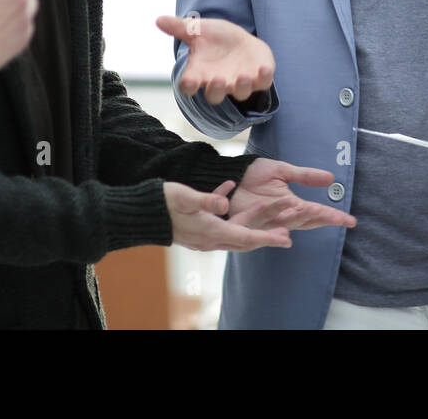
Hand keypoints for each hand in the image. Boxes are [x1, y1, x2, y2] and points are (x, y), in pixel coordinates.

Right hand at [156, 14, 274, 104]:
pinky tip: (264, 68)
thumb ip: (179, 27)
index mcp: (200, 73)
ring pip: (240, 92)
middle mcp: (219, 82)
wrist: (239, 41)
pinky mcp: (259, 77)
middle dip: (216, 89)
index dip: (189, 86)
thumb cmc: (214, 39)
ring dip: (242, 86)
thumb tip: (158, 19)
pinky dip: (264, 77)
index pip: (189, 86)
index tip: (189, 82)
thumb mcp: (198, 30)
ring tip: (243, 75)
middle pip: (215, 95)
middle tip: (217, 79)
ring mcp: (240, 82)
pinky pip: (263, 82)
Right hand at [163, 180, 292, 251]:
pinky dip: (228, 210)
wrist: (140, 214)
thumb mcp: (186, 197)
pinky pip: (218, 221)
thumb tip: (225, 202)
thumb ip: (207, 199)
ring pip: (234, 230)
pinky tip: (228, 188)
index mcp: (211, 231)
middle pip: (245, 238)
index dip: (268, 238)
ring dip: (252, 223)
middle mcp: (210, 238)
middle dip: (266, 235)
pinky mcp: (196, 228)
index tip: (287, 239)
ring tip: (269, 217)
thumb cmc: (163, 203)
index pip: (246, 237)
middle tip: (288, 233)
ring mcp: (203, 235)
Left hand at [229, 159, 356, 231]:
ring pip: (288, 223)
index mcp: (293, 206)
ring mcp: (266, 221)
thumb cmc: (256, 175)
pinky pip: (263, 223)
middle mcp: (282, 217)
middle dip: (323, 219)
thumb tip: (331, 178)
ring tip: (315, 213)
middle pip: (307, 220)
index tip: (350, 220)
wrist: (231, 175)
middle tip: (340, 219)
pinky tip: (287, 225)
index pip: (317, 213)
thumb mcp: (283, 171)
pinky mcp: (249, 221)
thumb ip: (305, 176)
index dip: (333, 217)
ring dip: (301, 219)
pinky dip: (275, 223)